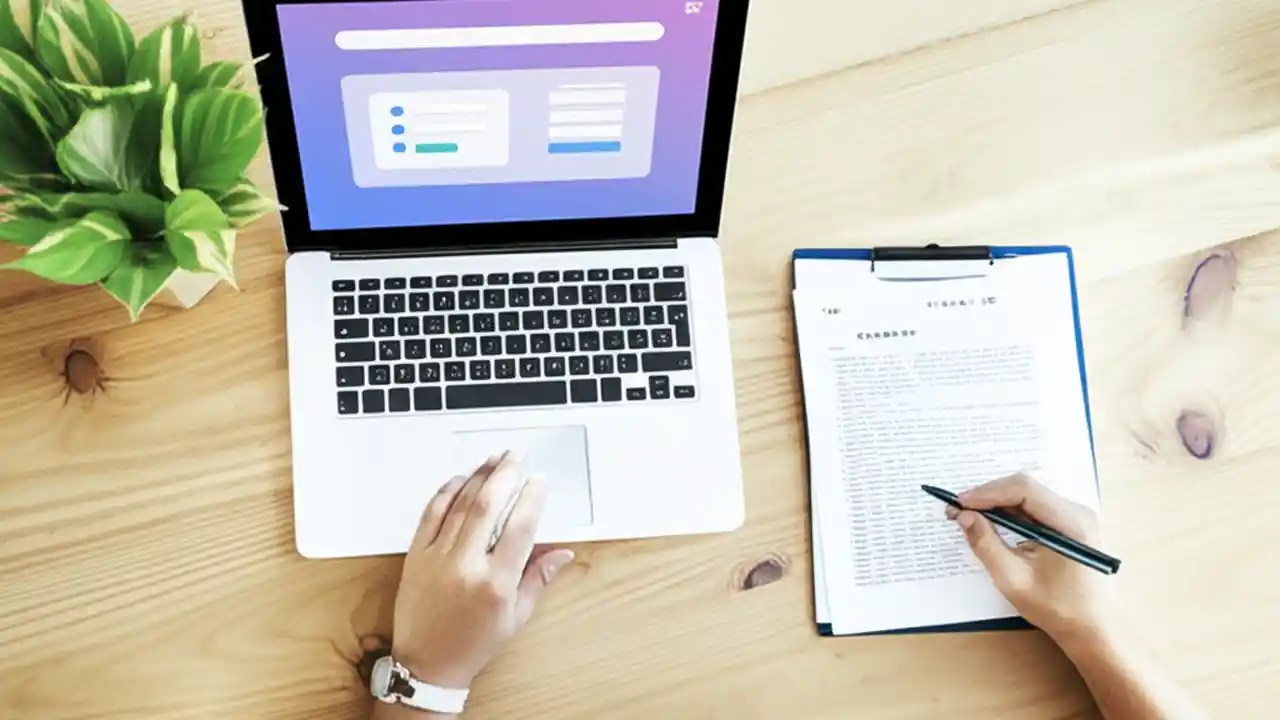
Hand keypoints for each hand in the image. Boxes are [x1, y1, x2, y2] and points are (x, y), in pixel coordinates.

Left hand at [390, 453, 574, 689]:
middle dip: (504, 475)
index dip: (531, 499)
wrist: (427, 664)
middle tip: (515, 458)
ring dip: (478, 477)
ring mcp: (437, 559)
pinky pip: (431, 515)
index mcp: (496, 584)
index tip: (538, 482)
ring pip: (459, 505)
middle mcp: (466, 567)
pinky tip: (459, 480)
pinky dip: (445, 493)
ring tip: (493, 461)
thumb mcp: (515, 616)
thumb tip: (562, 553)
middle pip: (488, 506)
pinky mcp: (416, 557)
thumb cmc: (473, 644)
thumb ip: (538, 578)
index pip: (519, 528)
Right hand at [948, 474, 1114, 647]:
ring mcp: (1076, 517)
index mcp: (1072, 522)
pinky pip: (1034, 508)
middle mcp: (1078, 512)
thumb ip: (986, 544)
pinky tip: (991, 522)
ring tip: (970, 515)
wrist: (1092, 629)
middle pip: (1026, 489)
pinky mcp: (1069, 525)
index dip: (987, 492)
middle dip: (989, 496)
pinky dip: (1010, 512)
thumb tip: (963, 516)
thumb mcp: (1014, 579)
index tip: (959, 504)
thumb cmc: (1056, 608)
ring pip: (1028, 496)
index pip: (1024, 489)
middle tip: (959, 510)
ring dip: (997, 503)